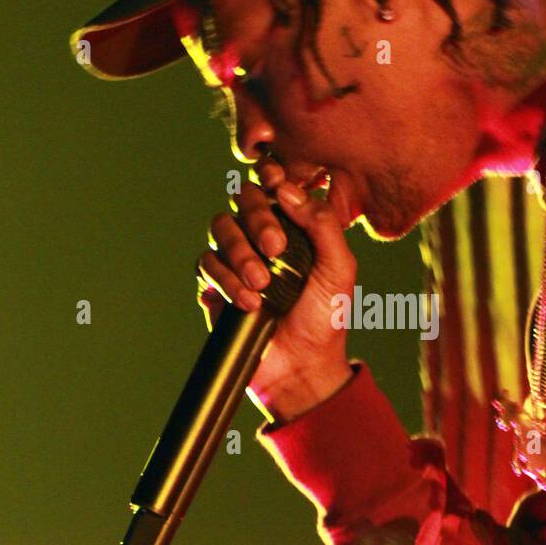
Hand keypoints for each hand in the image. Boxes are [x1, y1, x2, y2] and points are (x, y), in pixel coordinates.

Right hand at [196, 161, 354, 420]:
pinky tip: (249, 303)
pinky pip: (206, 264)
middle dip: (258, 220)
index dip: (269, 177)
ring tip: (262, 285)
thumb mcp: (339, 268)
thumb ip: (322, 224)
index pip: (273, 186)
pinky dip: (226, 280)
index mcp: (294, 226)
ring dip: (240, 253)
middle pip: (242, 200)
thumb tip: (286, 188)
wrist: (303, 366)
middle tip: (277, 249)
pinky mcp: (216, 285)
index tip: (274, 183)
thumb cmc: (326, 318)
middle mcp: (262, 237)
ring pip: (221, 229)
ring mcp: (237, 259)